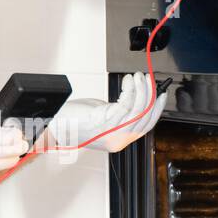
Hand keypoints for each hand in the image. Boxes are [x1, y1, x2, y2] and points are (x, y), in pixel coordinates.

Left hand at [47, 73, 166, 152]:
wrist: (56, 126)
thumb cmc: (73, 121)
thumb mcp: (102, 117)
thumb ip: (118, 112)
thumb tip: (133, 97)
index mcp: (119, 140)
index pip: (146, 126)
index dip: (157, 109)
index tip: (161, 94)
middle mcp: (118, 139)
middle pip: (145, 117)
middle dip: (150, 95)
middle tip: (148, 79)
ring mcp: (112, 132)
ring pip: (138, 109)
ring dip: (141, 89)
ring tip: (138, 77)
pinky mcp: (105, 122)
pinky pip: (126, 104)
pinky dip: (130, 89)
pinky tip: (128, 81)